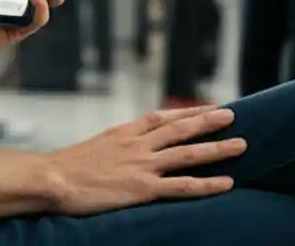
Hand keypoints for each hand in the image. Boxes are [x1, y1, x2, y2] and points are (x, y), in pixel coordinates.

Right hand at [44, 105, 245, 215]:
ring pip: (188, 153)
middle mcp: (137, 144)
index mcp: (124, 132)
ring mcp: (142, 165)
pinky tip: (226, 183)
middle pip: (181, 128)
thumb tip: (124, 148)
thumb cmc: (66, 167)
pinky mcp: (143, 188)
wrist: (53, 178)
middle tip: (234, 116)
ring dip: (217, 149)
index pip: (163, 117)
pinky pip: (182, 185)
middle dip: (209, 121)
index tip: (207, 108)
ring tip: (241, 145)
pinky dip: (207, 184)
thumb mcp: (94, 147)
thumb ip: (115, 145)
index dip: (188, 112)